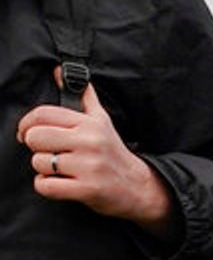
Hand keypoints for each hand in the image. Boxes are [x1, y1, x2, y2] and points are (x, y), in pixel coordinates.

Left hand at [17, 78, 173, 235]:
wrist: (137, 185)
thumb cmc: (113, 152)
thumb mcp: (102, 120)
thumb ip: (82, 96)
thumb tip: (58, 71)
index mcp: (90, 123)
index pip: (43, 114)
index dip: (27, 124)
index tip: (28, 133)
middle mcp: (90, 141)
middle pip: (35, 137)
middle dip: (37, 147)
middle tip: (49, 151)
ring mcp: (88, 166)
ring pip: (38, 163)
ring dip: (44, 169)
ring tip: (62, 169)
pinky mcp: (86, 189)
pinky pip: (45, 185)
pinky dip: (47, 186)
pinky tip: (61, 183)